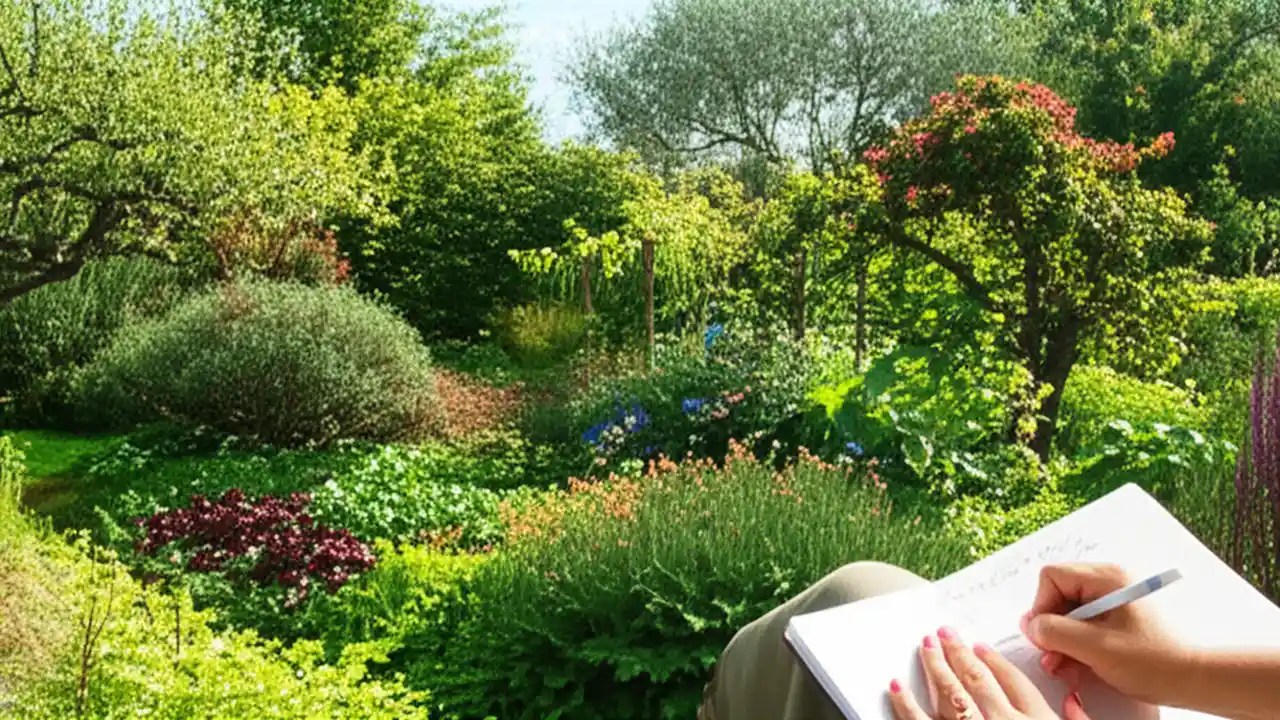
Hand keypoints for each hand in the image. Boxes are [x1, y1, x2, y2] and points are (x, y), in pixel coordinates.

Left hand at [888, 627, 1087, 719]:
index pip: (1012, 681)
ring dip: (933, 668)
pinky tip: (895, 688)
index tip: (978, 647)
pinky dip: (906, 704)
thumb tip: (1072, 700)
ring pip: (948, 696)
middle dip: (957, 653)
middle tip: (942, 634)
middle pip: (976, 680)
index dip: (993, 660)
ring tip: (923, 648)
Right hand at [1023, 563, 1189, 704]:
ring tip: (1065, 667)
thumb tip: (1031, 625)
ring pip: (1070, 613)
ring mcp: (1115, 600)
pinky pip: (1086, 625)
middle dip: (1051, 628)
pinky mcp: (1119, 618)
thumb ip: (1056, 632)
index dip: (1041, 606)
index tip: (1045, 636)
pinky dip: (1078, 645)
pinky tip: (1079, 666)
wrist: (1195, 680)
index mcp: (1107, 578)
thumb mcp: (1096, 648)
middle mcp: (1110, 582)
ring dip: (1062, 641)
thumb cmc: (1155, 661)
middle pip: (1059, 594)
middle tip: (1051, 657)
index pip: (1052, 577)